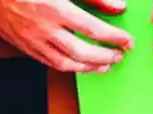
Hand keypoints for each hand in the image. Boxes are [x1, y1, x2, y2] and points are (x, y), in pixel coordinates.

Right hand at [0, 0, 133, 73]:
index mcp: (55, 8)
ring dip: (90, 68)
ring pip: (66, 63)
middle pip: (82, 51)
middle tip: (119, 56)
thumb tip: (118, 7)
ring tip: (105, 66)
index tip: (127, 41)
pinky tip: (81, 65)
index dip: (113, 37)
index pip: (93, 29)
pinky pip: (51, 64)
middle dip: (104, 56)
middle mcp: (44, 28)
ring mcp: (33, 40)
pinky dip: (70, 67)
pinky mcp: (25, 47)